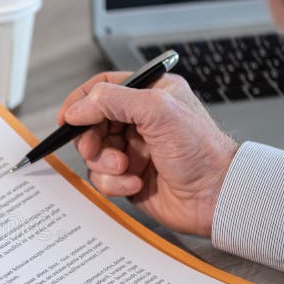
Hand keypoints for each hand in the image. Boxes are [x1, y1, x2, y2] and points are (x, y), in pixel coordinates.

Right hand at [58, 72, 238, 236]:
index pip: (103, 88)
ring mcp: (132, 150)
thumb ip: (113, 101)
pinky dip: (115, 183)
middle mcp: (139, 120)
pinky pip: (103, 179)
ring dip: (105, 164)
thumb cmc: (201, 150)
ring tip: (127, 168)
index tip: (67, 118)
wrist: (216, 195)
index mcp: (149, 94)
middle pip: (91, 123)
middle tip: (96, 149)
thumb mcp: (157, 111)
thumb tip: (77, 108)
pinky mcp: (129, 177)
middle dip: (91, 139)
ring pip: (94, 154)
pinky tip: (136, 184)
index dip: (80, 101)